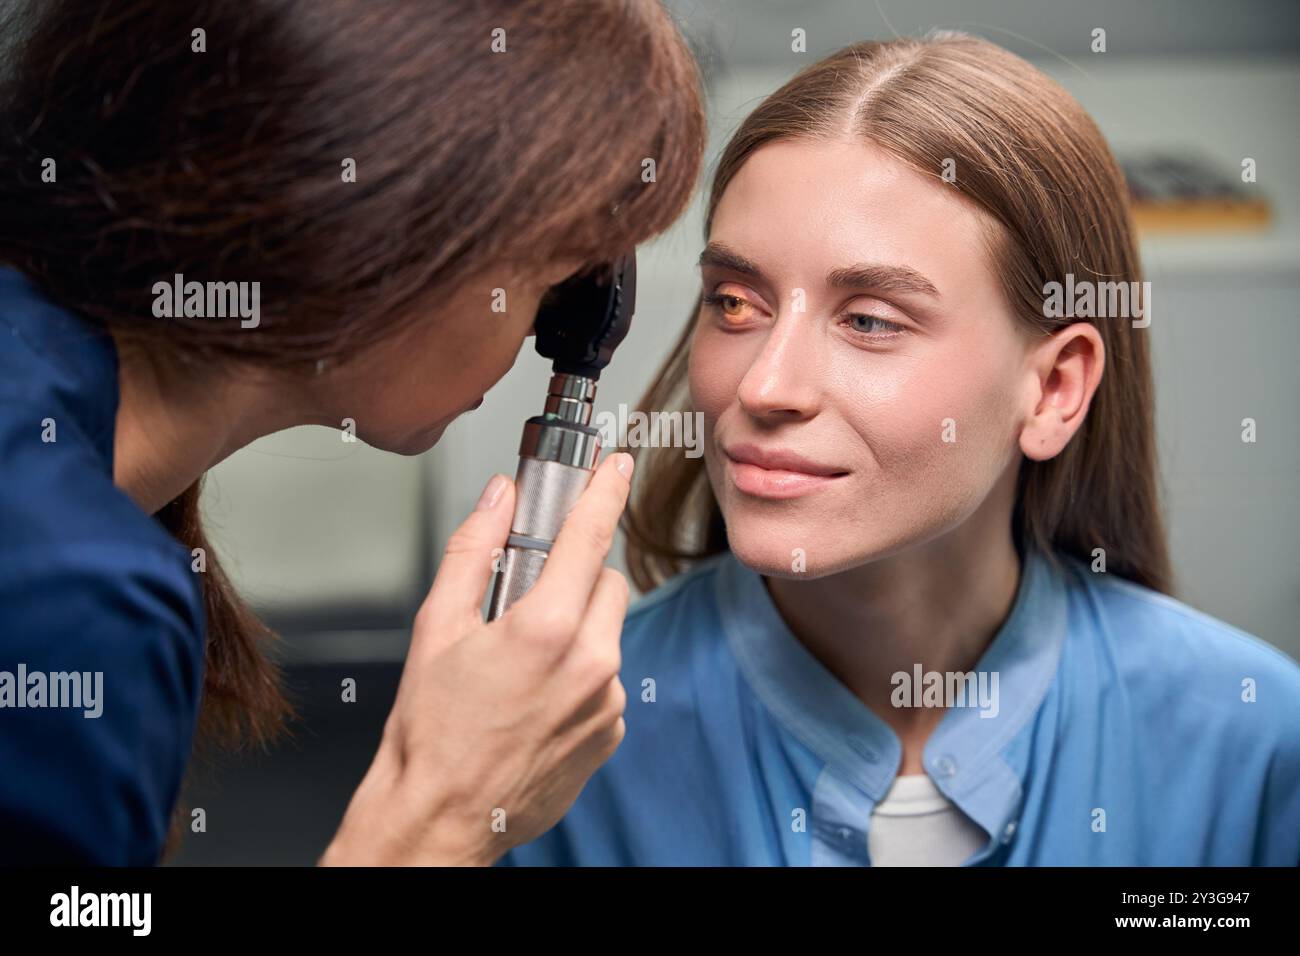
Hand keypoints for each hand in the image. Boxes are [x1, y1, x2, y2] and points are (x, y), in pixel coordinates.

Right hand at [321, 452, 633, 864]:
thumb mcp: (437, 627)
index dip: (606, 491)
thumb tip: (497, 499)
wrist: (441, 816)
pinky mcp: (611, 730)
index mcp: (545, 630)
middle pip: (607, 580)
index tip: (618, 465)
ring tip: (523, 660)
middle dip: (577, 573)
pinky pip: (607, 674)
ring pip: (609, 629)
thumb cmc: (431, 733)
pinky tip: (536, 694)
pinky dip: (581, 670)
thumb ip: (473, 550)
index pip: (591, 536)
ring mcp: (606, 701)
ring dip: (577, 626)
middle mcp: (589, 664)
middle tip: (530, 594)